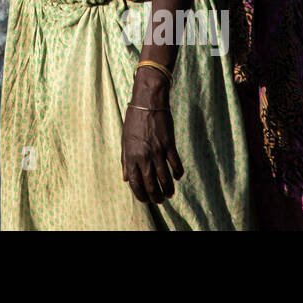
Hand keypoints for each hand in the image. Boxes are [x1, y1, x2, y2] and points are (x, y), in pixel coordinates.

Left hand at [121, 72, 183, 203]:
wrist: (148, 102)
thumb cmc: (134, 120)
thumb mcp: (124, 139)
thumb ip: (125, 160)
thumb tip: (125, 178)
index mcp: (131, 155)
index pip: (135, 182)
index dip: (140, 194)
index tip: (145, 200)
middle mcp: (143, 155)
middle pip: (150, 184)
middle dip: (156, 196)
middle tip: (160, 201)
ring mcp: (157, 151)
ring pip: (164, 178)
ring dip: (168, 190)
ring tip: (169, 195)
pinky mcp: (169, 145)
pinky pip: (176, 165)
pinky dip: (177, 174)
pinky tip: (177, 177)